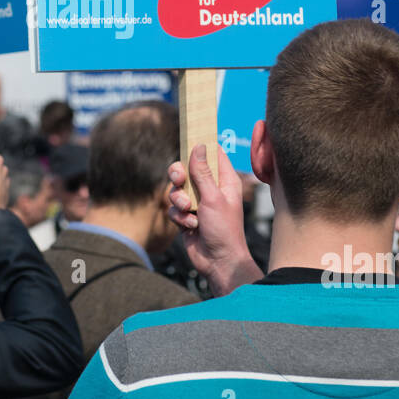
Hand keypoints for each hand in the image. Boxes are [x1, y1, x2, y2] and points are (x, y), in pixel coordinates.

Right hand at [168, 143, 261, 295]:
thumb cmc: (224, 230)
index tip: (189, 136)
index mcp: (224, 180)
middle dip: (179, 175)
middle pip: (187, 169)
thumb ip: (203, 172)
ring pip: (176, 189)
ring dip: (179, 201)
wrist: (218, 262)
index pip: (213, 154)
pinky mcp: (187, 217)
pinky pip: (174, 208)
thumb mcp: (213, 197)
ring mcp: (198, 203)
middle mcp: (210, 189)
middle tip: (179, 179)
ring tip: (189, 212)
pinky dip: (179, 217)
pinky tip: (190, 227)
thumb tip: (198, 146)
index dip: (201, 145)